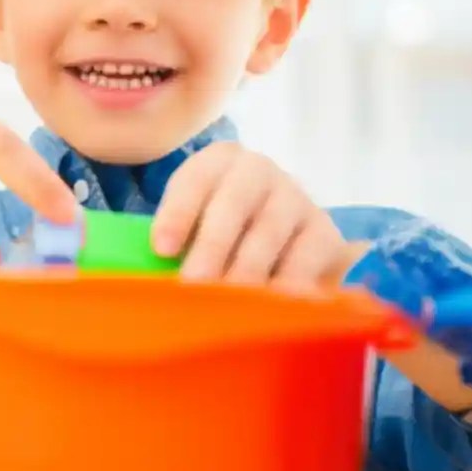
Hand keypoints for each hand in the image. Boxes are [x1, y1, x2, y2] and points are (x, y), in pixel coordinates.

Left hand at [150, 142, 355, 285]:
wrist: (282, 238)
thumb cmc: (216, 234)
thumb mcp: (190, 226)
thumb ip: (171, 244)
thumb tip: (147, 280)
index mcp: (216, 162)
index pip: (194, 181)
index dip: (177, 214)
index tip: (162, 250)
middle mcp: (258, 170)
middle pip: (233, 204)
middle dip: (211, 247)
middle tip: (193, 285)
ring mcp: (295, 198)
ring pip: (269, 232)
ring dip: (246, 271)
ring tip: (227, 305)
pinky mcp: (324, 231)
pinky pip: (307, 257)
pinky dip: (288, 284)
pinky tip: (271, 308)